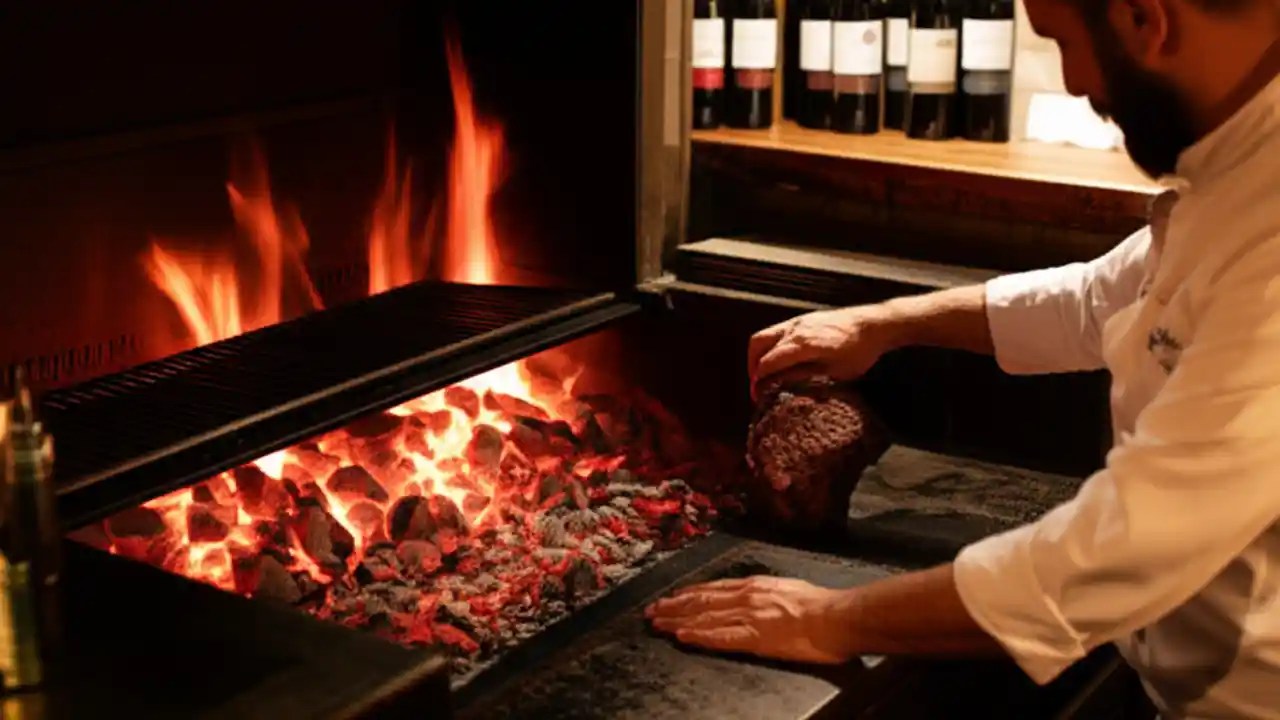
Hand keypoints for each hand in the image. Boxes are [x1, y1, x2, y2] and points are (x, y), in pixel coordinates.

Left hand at [645, 576, 857, 663]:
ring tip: (658, 623)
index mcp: (755, 586)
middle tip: (652, 611)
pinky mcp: (754, 637)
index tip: (672, 598)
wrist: (836, 617)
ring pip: (704, 617)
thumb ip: (768, 593)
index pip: (714, 589)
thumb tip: (758, 596)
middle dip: (675, 606)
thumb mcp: (789, 588)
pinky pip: (720, 637)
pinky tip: (682, 637)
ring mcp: (748, 616)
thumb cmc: (821, 606)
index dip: (690, 594)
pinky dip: (699, 636)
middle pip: (702, 601)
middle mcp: (746, 597)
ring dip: (678, 620)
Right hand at [747, 306, 897, 397]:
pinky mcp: (804, 319)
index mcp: (801, 344)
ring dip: (760, 354)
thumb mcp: (834, 373)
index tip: (758, 396)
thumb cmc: (859, 351)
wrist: (874, 325)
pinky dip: (772, 346)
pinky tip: (782, 360)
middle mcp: (795, 329)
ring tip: (766, 373)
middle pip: (757, 343)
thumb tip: (779, 385)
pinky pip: (778, 331)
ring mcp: (798, 321)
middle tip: (757, 384)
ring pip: (766, 334)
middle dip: (752, 365)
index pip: (767, 362)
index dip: (758, 381)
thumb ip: (804, 376)